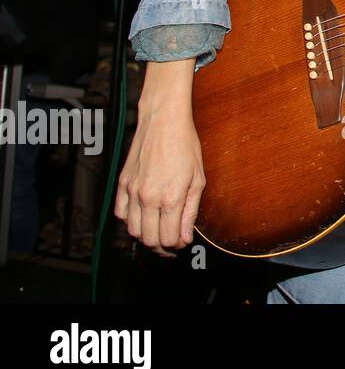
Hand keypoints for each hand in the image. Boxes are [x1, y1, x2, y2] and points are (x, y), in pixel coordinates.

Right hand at [115, 61, 205, 257]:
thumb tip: (185, 238)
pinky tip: (143, 216)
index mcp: (170, 198)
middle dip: (162, 247)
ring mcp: (132, 191)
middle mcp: (148, 198)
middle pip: (149, 240)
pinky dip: (131, 221)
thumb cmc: (185, 146)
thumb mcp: (198, 179)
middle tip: (171, 243)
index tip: (182, 243)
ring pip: (133, 230)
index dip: (176, 246)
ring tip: (159, 231)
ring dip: (146, 236)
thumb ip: (190, 212)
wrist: (163, 122)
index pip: (168, 239)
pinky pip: (121, 214)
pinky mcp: (122, 184)